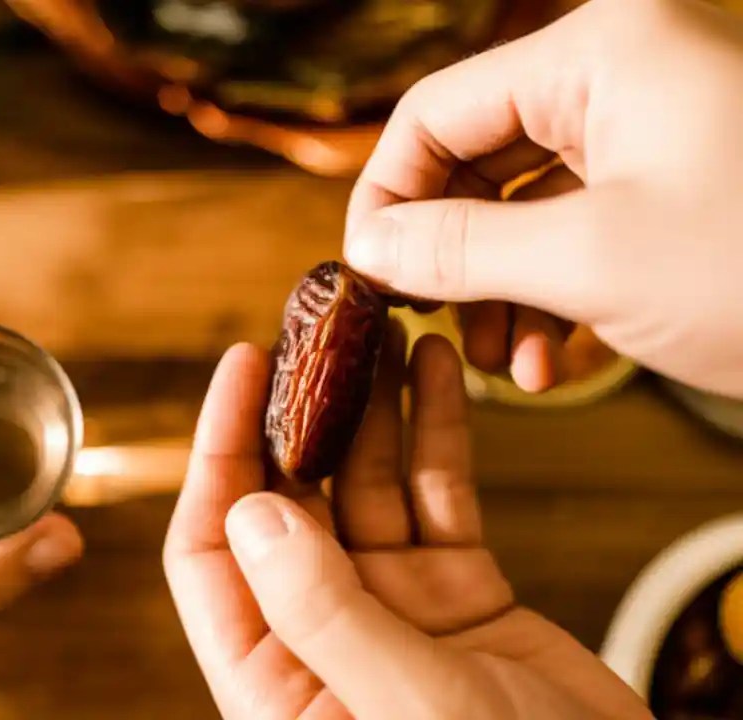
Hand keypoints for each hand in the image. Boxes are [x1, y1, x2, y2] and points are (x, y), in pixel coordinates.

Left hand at [163, 331, 652, 718]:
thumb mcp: (402, 708)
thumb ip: (320, 613)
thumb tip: (249, 510)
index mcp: (274, 679)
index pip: (209, 552)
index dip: (215, 454)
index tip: (242, 368)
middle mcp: (320, 635)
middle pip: (285, 504)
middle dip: (298, 412)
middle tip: (318, 331)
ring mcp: (389, 610)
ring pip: (364, 487)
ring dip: (371, 409)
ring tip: (382, 330)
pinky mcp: (458, 592)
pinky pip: (433, 498)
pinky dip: (435, 434)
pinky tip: (437, 371)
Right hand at [342, 0, 742, 397]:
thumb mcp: (594, 263)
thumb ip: (459, 247)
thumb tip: (367, 244)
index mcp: (603, 51)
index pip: (438, 112)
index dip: (389, 199)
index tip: (369, 278)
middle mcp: (627, 72)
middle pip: (479, 157)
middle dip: (453, 256)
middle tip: (433, 330)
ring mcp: (660, 127)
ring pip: (528, 201)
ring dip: (501, 289)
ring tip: (507, 368)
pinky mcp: (684, 181)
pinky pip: (584, 225)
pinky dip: (557, 293)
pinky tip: (554, 362)